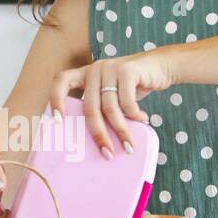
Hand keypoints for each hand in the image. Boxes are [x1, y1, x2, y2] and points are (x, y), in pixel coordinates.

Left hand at [48, 51, 174, 157]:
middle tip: (106, 152)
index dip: (56, 100)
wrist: (161, 65)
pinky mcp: (128, 70)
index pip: (61, 81)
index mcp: (85, 74)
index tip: (58, 122)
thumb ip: (101, 106)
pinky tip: (142, 120)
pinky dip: (135, 115)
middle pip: (90, 106)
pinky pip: (127, 101)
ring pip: (110, 107)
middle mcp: (95, 69)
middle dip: (98, 133)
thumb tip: (94, 141)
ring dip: (120, 130)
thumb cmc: (133, 85)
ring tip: (128, 145)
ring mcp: (110, 68)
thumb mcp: (113, 93)